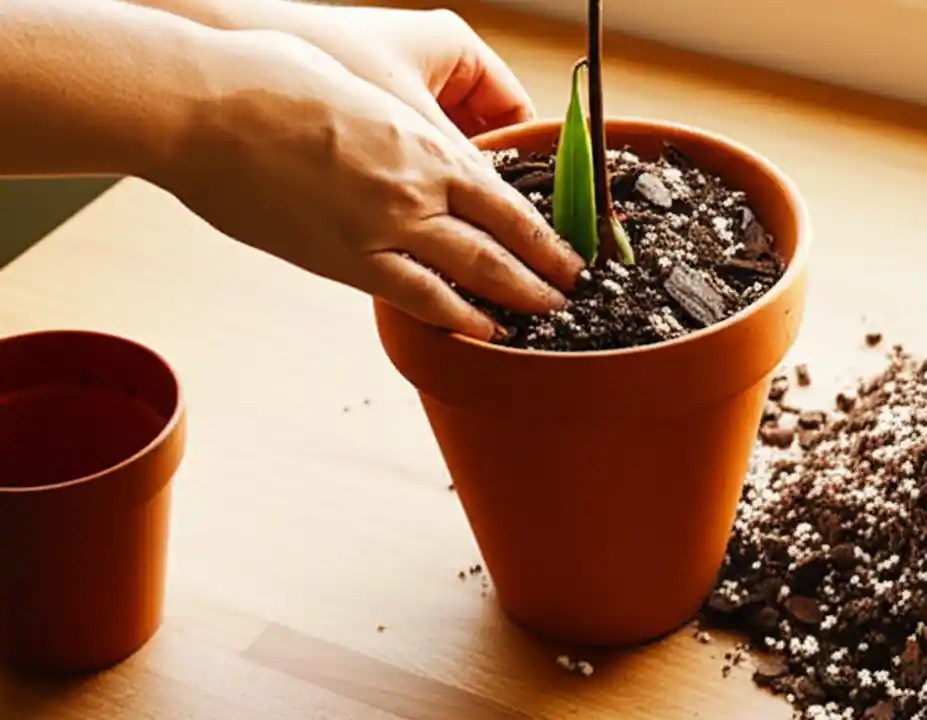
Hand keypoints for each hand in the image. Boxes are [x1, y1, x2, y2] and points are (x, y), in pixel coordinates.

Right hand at [164, 30, 581, 339]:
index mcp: (426, 142)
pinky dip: (457, 318)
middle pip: (504, 240)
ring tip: (546, 315)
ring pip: (474, 272)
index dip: (543, 230)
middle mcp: (420, 187)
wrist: (210, 106)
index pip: (506, 197)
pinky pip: (417, 297)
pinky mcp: (346, 259)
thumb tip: (411, 153)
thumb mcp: (361, 94)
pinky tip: (482, 331)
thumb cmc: (275, 82)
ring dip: (517, 297)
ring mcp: (386, 227)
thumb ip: (399, 133)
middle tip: (572, 289)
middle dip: (545, 269)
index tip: (565, 246)